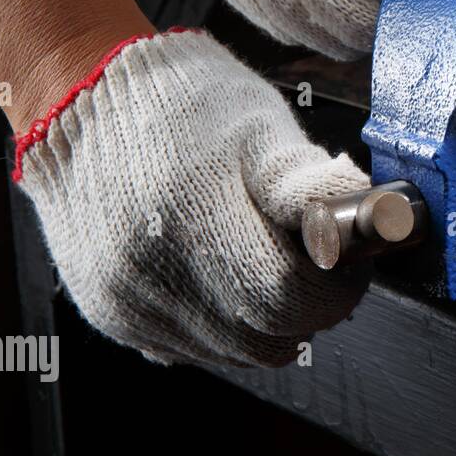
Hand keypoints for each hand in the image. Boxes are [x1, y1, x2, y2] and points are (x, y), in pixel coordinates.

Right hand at [15, 29, 370, 366]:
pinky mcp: (110, 315)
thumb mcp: (257, 123)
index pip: (289, 299)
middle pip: (265, 338)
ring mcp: (127, 300)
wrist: (82, 102)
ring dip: (269, 325)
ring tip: (272, 266)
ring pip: (233, 353)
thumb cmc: (183, 104)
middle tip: (319, 267)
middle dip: (309, 310)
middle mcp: (153, 271)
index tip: (347, 263)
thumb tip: (373, 217)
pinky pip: (191, 351)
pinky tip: (228, 279)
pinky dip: (224, 329)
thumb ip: (306, 182)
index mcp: (197, 217)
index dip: (334, 289)